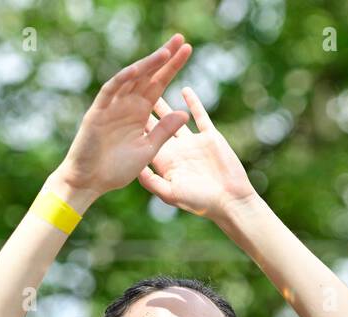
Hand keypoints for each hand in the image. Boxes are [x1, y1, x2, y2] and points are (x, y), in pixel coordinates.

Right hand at [54, 34, 193, 202]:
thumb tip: (185, 113)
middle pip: (148, 75)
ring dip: (148, 65)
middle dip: (164, 57)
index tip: (188, 50)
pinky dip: (122, 80)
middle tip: (181, 39)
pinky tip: (136, 70)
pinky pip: (110, 91)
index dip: (172, 67)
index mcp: (140, 112)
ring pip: (131, 78)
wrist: (91, 182)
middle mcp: (127, 104)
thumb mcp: (147, 150)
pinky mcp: (98, 112)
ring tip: (166, 52)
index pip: (159, 83)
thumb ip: (164, 132)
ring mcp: (112, 106)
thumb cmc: (117, 169)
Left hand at [139, 86, 257, 222]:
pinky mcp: (209, 137)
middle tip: (132, 89)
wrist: (229, 201)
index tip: (117, 109)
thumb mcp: (171, 194)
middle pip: (156, 123)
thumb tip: (135, 168)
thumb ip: (152, 181)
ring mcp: (193, 142)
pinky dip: (193, 103)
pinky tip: (185, 89)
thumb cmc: (200, 203)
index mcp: (164, 161)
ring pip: (175, 116)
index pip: (143, 138)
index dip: (131, 123)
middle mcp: (176, 149)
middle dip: (144, 107)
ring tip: (155, 84)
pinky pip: (200, 115)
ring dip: (165, 101)